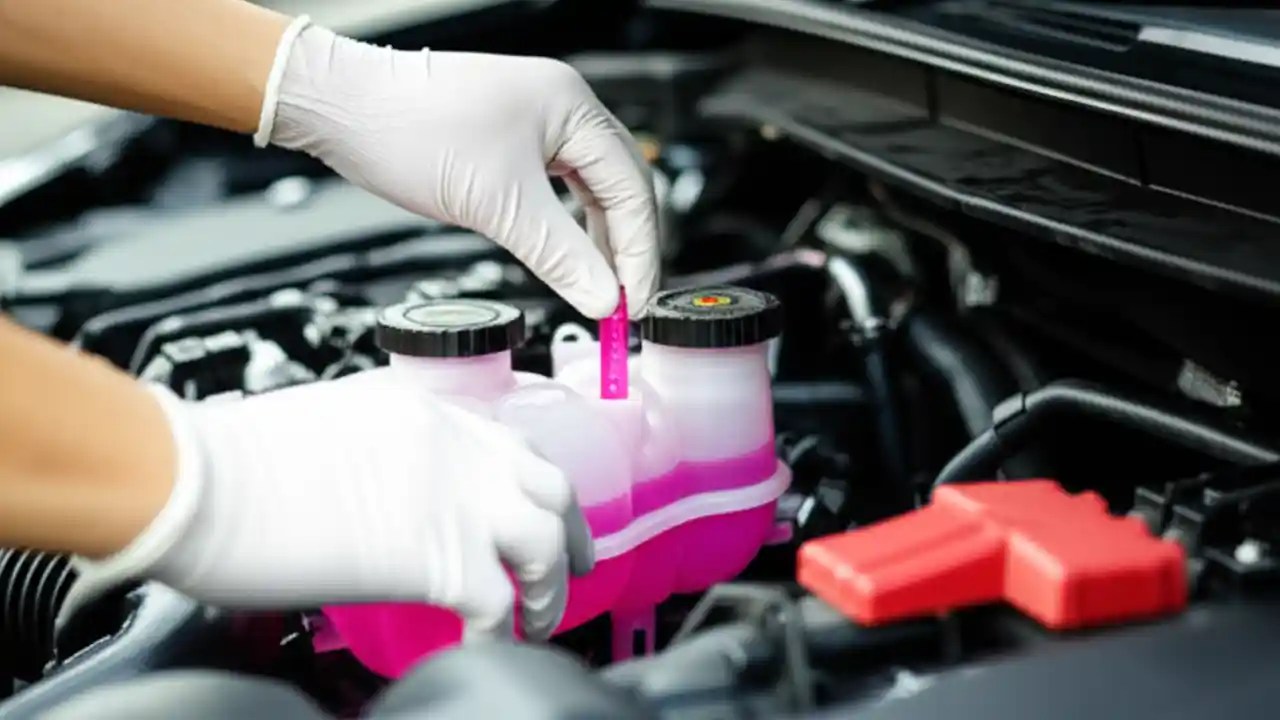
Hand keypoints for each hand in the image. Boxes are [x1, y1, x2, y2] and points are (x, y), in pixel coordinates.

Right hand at [66, 369, 592, 639]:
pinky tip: (491, 644)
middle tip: (577, 564)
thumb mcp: (323, 431)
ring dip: (550, 587)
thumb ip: (375, 453)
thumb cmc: (227, 461)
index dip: (529, 480)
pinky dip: (504, 631)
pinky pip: (502, 604)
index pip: (505, 440)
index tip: (539, 507)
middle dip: (572, 528)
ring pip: (547, 541)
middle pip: (549, 482)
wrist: (195, 482)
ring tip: (541, 620)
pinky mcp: (440, 558)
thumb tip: (382, 493)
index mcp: (420, 409)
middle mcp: (453, 445)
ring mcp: (456, 499)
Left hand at [259, 22, 658, 318]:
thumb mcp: (497, 205)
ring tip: (599, 289)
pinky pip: (560, 186)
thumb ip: (560, 255)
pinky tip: (568, 256)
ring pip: (591, 189)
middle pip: (621, 186)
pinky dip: (568, 225)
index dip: (638, 253)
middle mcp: (564, 106)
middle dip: (626, 249)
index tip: (631, 304)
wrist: (343, 108)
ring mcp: (539, 120)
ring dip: (599, 240)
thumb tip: (602, 299)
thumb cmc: (408, 131)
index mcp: (572, 106)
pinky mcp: (512, 137)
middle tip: (623, 304)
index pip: (631, 187)